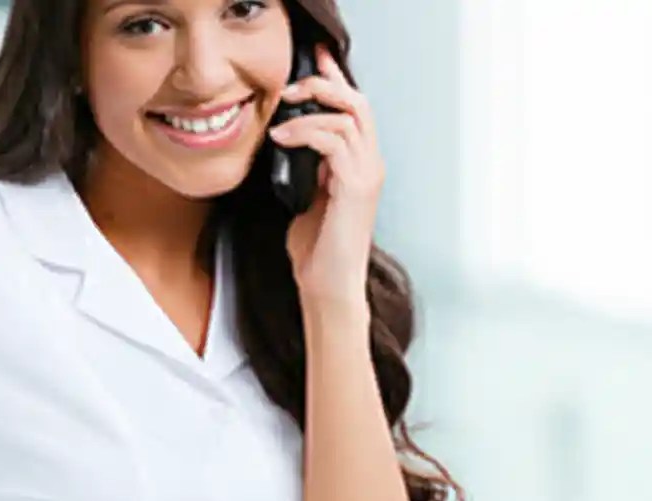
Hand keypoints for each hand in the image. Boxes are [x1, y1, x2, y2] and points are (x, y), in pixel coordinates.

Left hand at [269, 43, 383, 308]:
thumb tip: (284, 142)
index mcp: (361, 165)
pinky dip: (305, 133)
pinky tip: (282, 140)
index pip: (355, 110)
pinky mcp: (356, 187)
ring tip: (280, 121)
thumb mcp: (306, 198)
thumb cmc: (317, 251)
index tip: (313, 61)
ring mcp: (367, 175)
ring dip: (309, 110)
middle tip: (289, 89)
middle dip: (323, 85)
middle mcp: (371, 165)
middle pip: (358, 102)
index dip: (336, 80)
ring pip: (349, 116)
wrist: (328, 288)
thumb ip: (306, 169)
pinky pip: (334, 141)